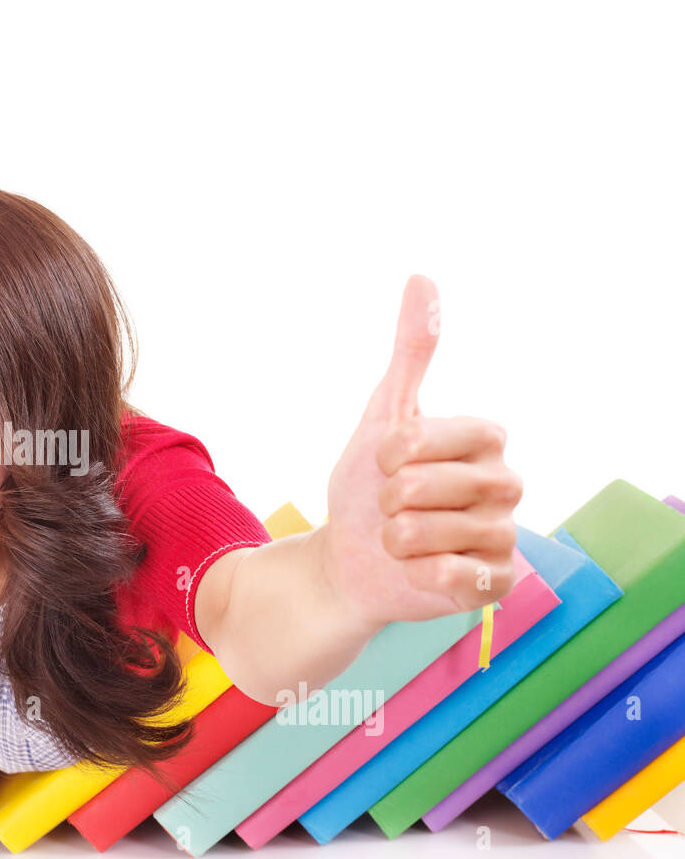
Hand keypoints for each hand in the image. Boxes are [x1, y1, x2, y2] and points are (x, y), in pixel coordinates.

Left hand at [318, 274, 523, 632]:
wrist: (351, 560)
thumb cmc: (369, 486)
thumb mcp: (383, 414)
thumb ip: (411, 351)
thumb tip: (421, 276)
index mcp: (485, 438)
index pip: (431, 437)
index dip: (393, 454)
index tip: (387, 463)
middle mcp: (506, 483)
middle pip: (428, 486)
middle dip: (390, 499)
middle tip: (393, 508)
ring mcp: (506, 533)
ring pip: (436, 533)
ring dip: (398, 540)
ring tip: (403, 540)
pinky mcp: (498, 581)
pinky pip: (458, 576)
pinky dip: (422, 575)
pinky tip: (420, 571)